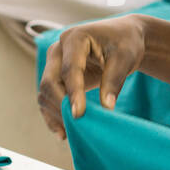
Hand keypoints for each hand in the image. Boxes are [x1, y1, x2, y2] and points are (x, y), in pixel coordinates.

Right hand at [38, 15, 147, 138]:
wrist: (122, 36)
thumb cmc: (125, 42)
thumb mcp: (125, 58)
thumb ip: (114, 81)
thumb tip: (106, 108)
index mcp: (75, 38)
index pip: (70, 69)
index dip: (73, 93)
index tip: (78, 114)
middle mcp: (58, 49)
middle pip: (49, 81)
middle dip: (60, 106)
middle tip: (76, 126)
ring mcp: (54, 63)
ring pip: (45, 91)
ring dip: (54, 113)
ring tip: (70, 133)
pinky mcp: (56, 76)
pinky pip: (47, 97)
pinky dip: (52, 114)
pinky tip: (63, 133)